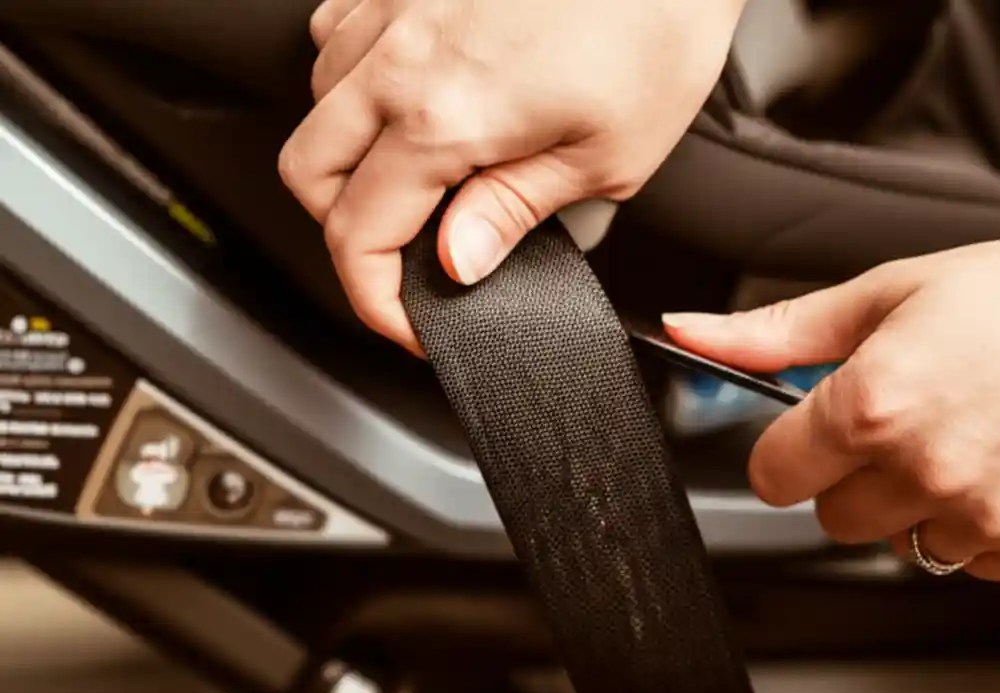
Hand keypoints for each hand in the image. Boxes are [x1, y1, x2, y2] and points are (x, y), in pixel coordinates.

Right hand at [279, 0, 745, 352]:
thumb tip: (458, 261)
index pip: (359, 235)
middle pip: (308, 174)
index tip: (407, 320)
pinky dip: (354, 83)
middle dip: (346, 234)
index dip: (374, 298)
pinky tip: (407, 97)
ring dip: (349, 157)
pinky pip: (338, 36)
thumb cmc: (658, 23)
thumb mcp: (607, 153)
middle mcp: (400, 58)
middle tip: (406, 258)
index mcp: (445, 118)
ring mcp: (393, 7)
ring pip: (315, 103)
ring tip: (415, 177)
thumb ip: (515, 209)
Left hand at [665, 236, 999, 580]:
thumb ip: (780, 329)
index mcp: (874, 402)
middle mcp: (922, 470)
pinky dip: (973, 522)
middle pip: (828, 514)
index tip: (817, 428)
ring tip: (968, 435)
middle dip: (849, 472)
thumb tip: (693, 335)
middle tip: (906, 419)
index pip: (772, 472)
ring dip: (913, 500)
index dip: (790, 446)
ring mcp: (979, 518)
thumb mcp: (894, 290)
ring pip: (897, 541)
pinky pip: (964, 557)